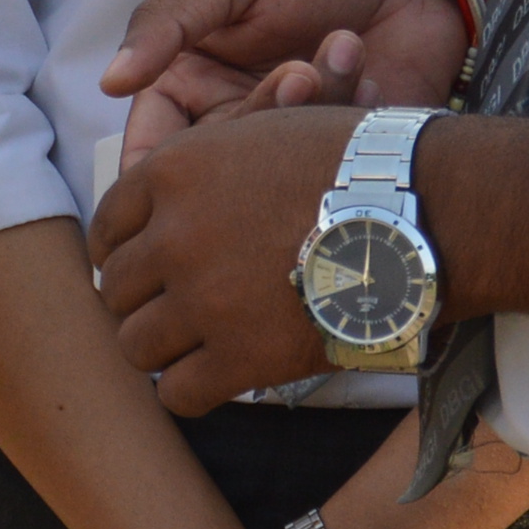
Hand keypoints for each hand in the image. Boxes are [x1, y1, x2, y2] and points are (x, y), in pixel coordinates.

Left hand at [90, 102, 366, 411]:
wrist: (421, 211)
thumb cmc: (352, 163)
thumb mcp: (260, 133)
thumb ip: (201, 166)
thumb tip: (165, 202)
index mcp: (173, 171)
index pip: (108, 224)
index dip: (118, 249)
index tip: (136, 266)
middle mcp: (174, 236)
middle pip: (117, 289)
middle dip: (139, 300)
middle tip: (171, 308)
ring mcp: (203, 300)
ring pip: (135, 346)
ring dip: (160, 348)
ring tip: (192, 346)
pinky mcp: (239, 358)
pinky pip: (178, 394)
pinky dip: (191, 391)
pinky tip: (215, 378)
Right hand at [103, 0, 463, 170]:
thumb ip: (166, 21)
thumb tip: (109, 82)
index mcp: (190, 77)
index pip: (151, 148)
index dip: (157, 170)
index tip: (183, 173)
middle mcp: (233, 115)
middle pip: (215, 166)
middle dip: (259, 120)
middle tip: (298, 71)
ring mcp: (288, 137)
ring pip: (273, 165)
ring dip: (314, 103)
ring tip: (345, 46)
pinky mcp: (340, 149)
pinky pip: (328, 162)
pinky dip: (351, 115)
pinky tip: (371, 73)